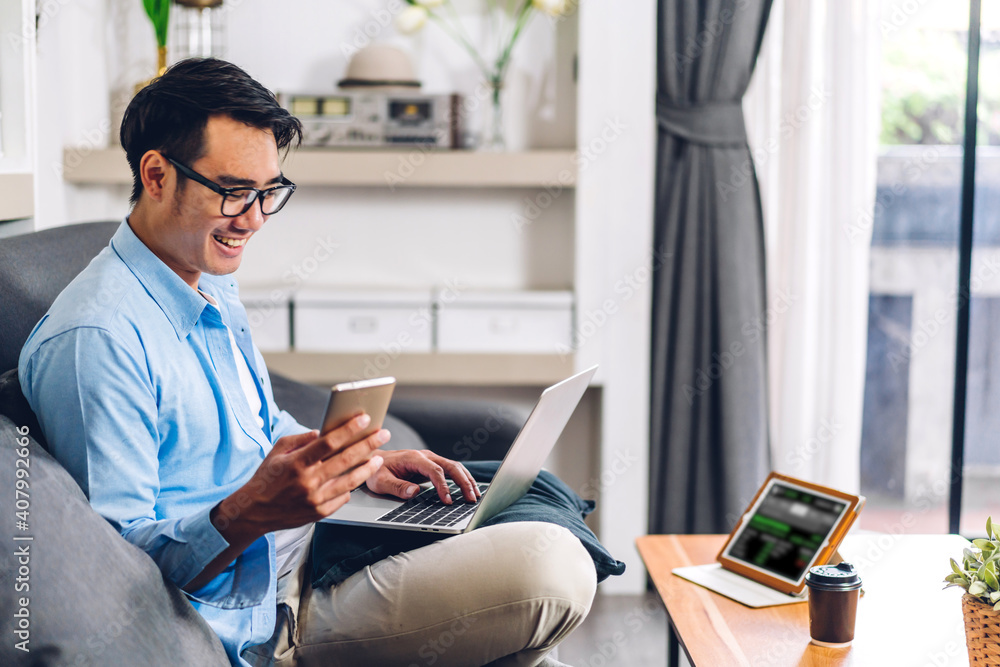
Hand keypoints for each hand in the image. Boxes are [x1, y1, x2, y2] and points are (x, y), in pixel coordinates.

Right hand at [214, 414, 388, 534]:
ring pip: (351, 481)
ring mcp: (315, 499)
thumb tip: (322, 432)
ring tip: (378, 457)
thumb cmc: (267, 478)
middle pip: (346, 460)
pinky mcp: (319, 513)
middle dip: (368, 444)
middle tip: (383, 434)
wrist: (254, 512)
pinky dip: (351, 487)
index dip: (349, 429)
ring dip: (368, 468)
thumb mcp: (277, 451)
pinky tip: (357, 478)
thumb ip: (300, 439)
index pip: (329, 442)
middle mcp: (307, 481)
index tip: (364, 419)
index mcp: (297, 463)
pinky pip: (343, 497)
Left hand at [365, 449, 481, 503]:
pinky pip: (451, 470)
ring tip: (475, 495)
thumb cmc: (376, 471)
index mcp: (413, 458)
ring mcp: (430, 459)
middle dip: (463, 482)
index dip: (443, 486)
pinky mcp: (432, 465)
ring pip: (454, 467)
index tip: (447, 501)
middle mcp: (425, 456)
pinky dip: (462, 479)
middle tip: (471, 499)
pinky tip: (469, 489)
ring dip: (466, 480)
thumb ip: (397, 487)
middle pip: (450, 466)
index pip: (435, 471)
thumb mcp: (380, 481)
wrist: (373, 460)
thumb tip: (415, 492)